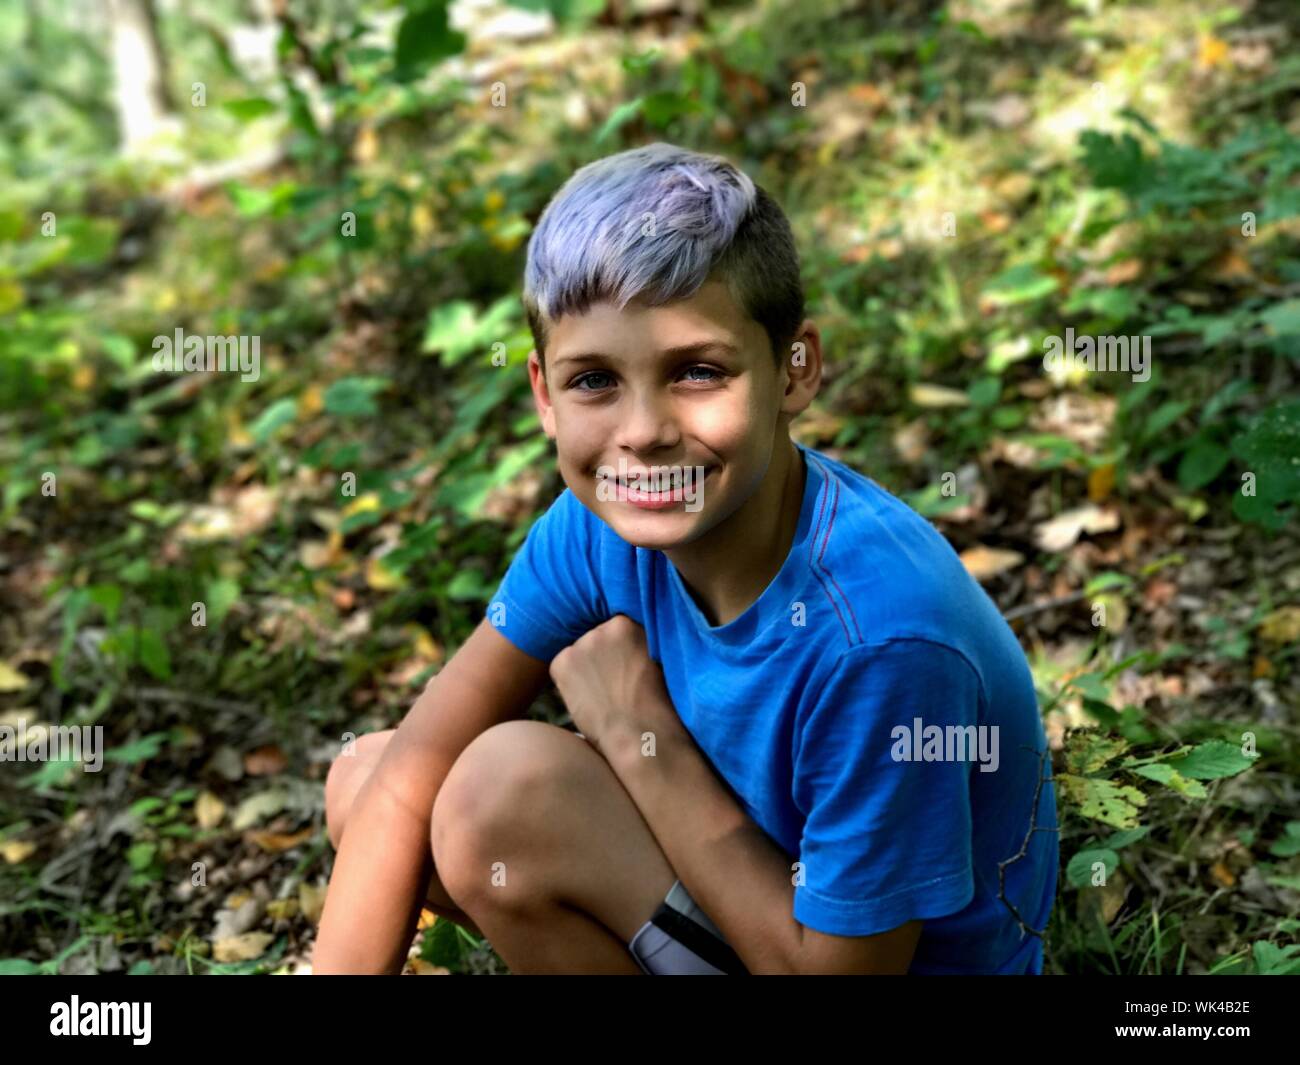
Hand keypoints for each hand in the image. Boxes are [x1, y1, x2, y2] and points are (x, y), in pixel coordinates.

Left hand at [550, 615, 677, 757]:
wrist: (639, 734)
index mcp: (627, 624)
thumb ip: (637, 644)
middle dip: (601, 655)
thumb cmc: (656, 704)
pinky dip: (568, 681)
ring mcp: (580, 645)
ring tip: (601, 693)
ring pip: (578, 652)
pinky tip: (587, 698)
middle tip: (612, 682)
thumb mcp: (655, 661)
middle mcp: (601, 628)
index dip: (618, 649)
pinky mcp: (562, 663)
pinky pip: (561, 667)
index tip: (626, 667)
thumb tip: (624, 645)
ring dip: (585, 667)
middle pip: (595, 637)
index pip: (614, 628)